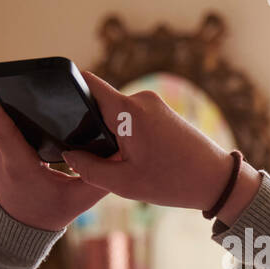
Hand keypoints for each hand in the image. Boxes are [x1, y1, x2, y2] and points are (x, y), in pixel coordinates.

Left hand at [0, 86, 106, 229]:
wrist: (17, 229)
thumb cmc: (48, 212)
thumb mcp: (79, 199)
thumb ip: (100, 177)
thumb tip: (122, 153)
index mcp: (18, 167)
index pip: (3, 130)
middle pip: (4, 117)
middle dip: (19, 100)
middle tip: (39, 87)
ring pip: (2, 118)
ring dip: (17, 110)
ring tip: (39, 104)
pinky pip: (0, 124)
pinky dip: (13, 120)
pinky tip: (31, 120)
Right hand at [61, 71, 260, 222]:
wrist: (217, 180)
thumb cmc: (173, 182)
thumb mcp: (124, 184)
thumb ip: (89, 168)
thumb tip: (68, 155)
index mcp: (128, 112)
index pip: (88, 84)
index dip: (67, 89)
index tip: (51, 101)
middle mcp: (141, 100)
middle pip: (100, 102)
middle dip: (88, 124)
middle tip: (83, 150)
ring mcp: (154, 104)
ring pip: (116, 113)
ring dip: (109, 133)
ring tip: (112, 159)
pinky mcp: (162, 113)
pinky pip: (132, 118)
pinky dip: (124, 134)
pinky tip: (129, 157)